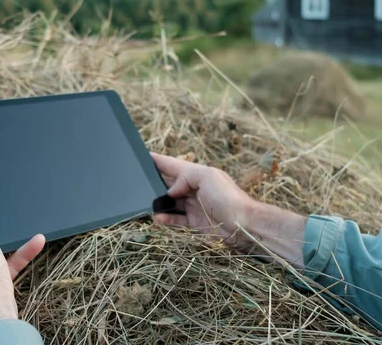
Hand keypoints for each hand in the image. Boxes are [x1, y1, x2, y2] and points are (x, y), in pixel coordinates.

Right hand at [151, 153, 306, 263]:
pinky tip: (158, 217)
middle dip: (155, 182)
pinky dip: (167, 218)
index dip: (158, 160)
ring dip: (159, 202)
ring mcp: (194, 205)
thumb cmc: (228, 198)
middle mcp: (194, 188)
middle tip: (137, 182)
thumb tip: (171, 190)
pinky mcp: (195, 221)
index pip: (173, 164)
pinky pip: (177, 218)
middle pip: (169, 183)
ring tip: (145, 202)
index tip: (143, 156)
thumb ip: (186, 177)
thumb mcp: (207, 177)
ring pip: (171, 201)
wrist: (244, 225)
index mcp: (197, 173)